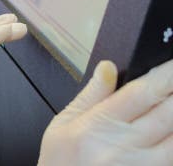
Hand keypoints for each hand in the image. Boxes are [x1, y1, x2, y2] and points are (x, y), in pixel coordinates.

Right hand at [38, 59, 172, 164]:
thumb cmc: (61, 164)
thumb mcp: (64, 124)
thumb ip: (91, 94)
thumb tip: (108, 67)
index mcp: (100, 125)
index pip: (142, 92)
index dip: (165, 75)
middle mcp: (125, 146)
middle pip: (168, 114)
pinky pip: (171, 159)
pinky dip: (172, 145)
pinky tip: (168, 133)